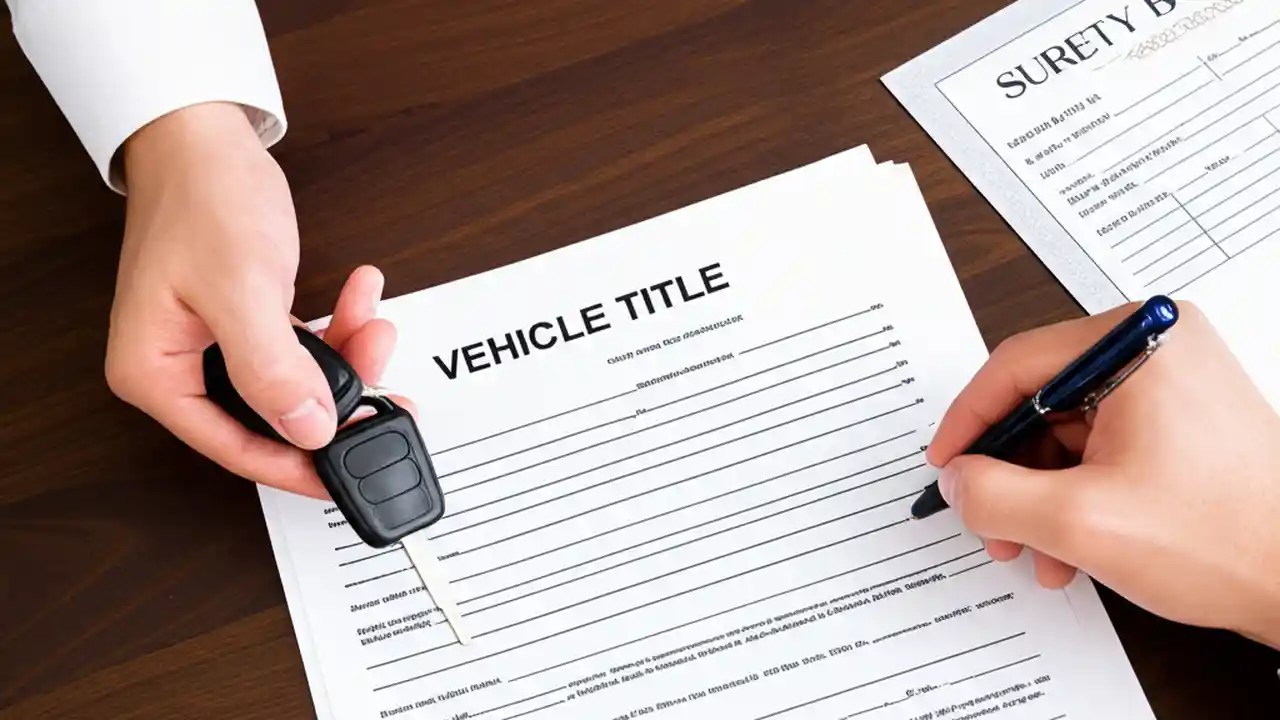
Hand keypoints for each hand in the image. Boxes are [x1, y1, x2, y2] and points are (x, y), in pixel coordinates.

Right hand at [105, 102, 403, 498]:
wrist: (206, 135)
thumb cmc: (202, 197)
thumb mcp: (241, 290)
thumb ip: (274, 369)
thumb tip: (307, 429)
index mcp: (154, 374)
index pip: (232, 447)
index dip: (295, 465)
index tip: (343, 473)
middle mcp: (180, 367)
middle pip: (270, 418)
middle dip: (333, 401)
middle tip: (380, 392)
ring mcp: (215, 345)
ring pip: (296, 382)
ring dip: (345, 358)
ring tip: (375, 328)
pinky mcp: (246, 322)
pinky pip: (302, 347)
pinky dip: (337, 329)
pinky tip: (361, 301)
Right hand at [927, 301, 1279, 647]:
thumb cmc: (1232, 540)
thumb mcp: (1080, 522)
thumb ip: (995, 495)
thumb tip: (957, 481)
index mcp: (1139, 344)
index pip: (1016, 366)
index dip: (969, 422)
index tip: (946, 464)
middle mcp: (1160, 350)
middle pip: (1041, 401)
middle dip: (1010, 473)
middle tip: (991, 519)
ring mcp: (1175, 385)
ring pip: (1069, 432)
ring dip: (1042, 495)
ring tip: (1040, 550)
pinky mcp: (1184, 421)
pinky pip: (1104, 447)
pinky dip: (1078, 495)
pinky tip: (1074, 546)